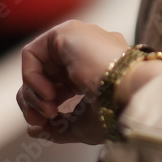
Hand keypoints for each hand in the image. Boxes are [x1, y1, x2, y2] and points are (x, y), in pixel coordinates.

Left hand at [16, 19, 129, 144]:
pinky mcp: (66, 32)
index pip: (58, 82)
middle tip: (38, 121)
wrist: (130, 93)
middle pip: (44, 72)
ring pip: (36, 64)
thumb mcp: (82, 124)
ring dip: (33, 93)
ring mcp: (77, 37)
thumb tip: (33, 130)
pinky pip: (31, 54)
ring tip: (49, 110)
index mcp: (96, 66)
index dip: (45, 104)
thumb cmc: (114, 110)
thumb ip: (58, 127)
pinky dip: (31, 78)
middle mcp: (86, 49)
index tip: (45, 124)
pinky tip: (49, 94)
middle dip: (34, 100)